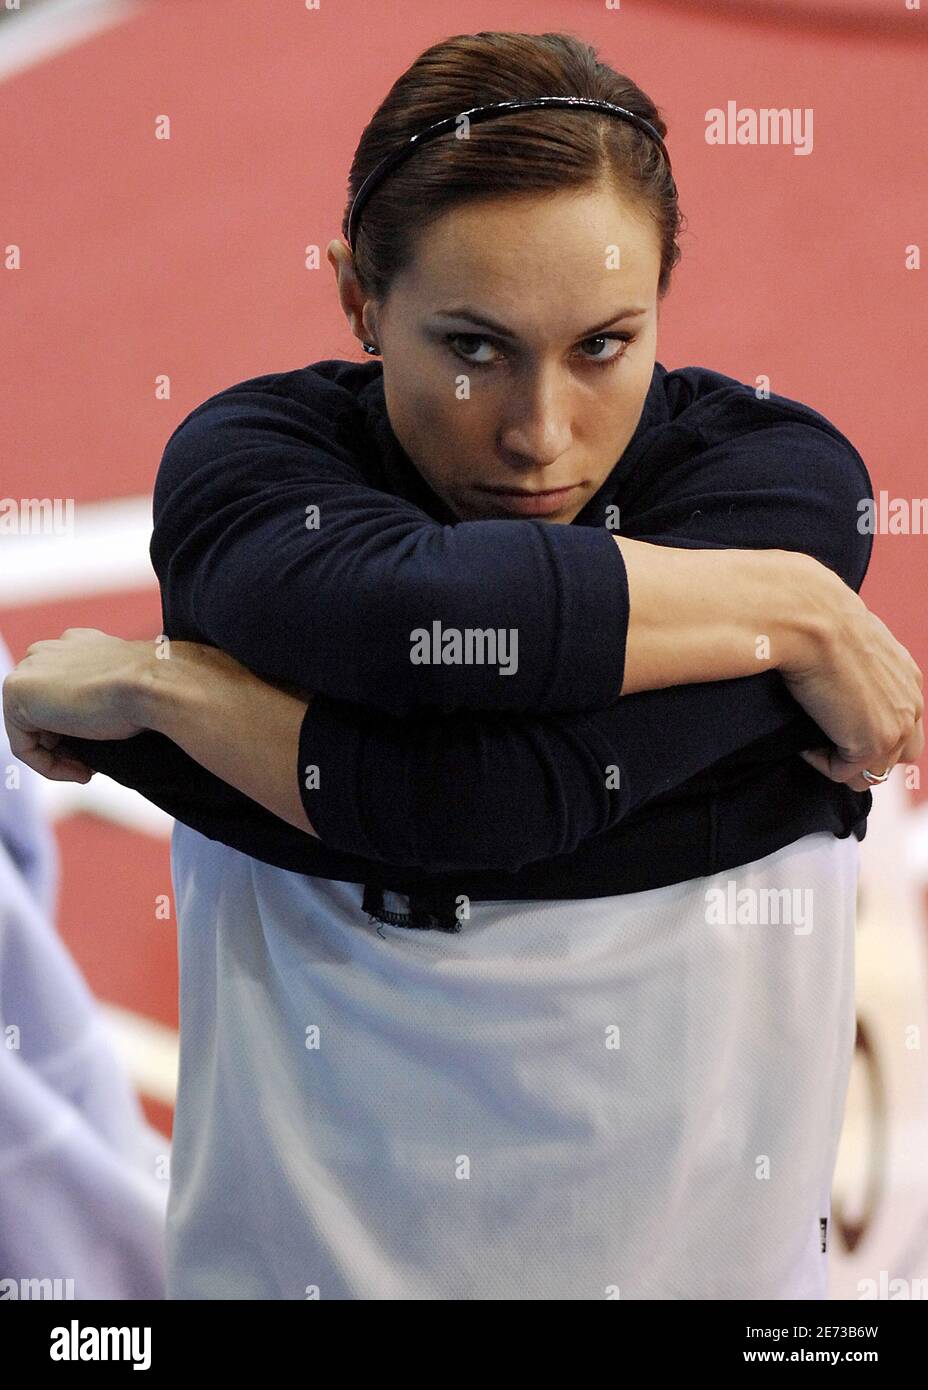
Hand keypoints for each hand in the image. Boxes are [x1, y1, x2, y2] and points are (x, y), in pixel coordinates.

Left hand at [2, 628, 150, 781]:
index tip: (101, 750)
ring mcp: (29, 667)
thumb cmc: (151, 690)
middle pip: (44, 712)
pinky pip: (23, 745)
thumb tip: (102, 723)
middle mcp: (50, 650)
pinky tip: (79, 772)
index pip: (64, 693)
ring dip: (58, 758)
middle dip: (65, 744)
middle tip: (92, 767)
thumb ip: (106, 698)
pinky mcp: (16, 691)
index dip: (80, 730)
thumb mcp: (129, 693)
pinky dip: (48, 766)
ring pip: (33, 730)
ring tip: (87, 772)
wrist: (152, 684)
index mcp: (78, 644)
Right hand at [782, 576, 923, 791]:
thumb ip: (860, 668)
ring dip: (842, 760)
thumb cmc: (820, 623)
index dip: (867, 730)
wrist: (812, 621)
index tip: (833, 721)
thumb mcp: (853, 642)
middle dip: (865, 754)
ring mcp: (896, 728)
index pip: (903, 725)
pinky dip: (820, 761)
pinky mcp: (872, 745)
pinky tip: (805, 737)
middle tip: (829, 737)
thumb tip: (838, 683)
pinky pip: (843, 774)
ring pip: (873, 771)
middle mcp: (911, 704)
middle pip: (899, 755)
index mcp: (908, 679)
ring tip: (815, 736)